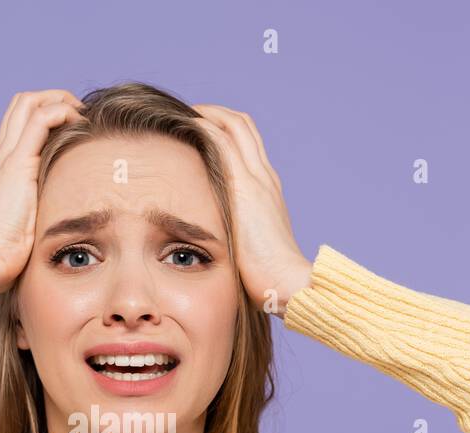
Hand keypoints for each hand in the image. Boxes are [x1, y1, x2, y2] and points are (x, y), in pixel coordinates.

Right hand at [0, 90, 84, 298]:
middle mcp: (0, 155)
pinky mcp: (17, 164)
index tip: (75, 129)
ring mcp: (6, 156)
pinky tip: (80, 128)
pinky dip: (62, 113)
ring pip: (29, 102)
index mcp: (1, 168)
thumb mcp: (26, 225)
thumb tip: (63, 220)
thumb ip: (39, 212)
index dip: (48, 114)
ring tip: (82, 118)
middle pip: (22, 103)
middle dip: (56, 99)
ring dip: (60, 101)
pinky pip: (41, 119)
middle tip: (81, 117)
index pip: (20, 122)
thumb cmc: (3, 254)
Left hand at [190, 104, 313, 315]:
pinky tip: (186, 124)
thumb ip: (235, 238)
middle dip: (215, 114)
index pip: (248, 146)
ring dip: (208, 113)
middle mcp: (265, 178)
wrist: (286, 282)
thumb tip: (213, 249)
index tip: (199, 131)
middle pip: (243, 126)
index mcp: (267, 191)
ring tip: (183, 113)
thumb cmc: (267, 278)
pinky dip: (205, 127)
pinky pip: (223, 142)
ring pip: (235, 126)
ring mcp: (257, 179)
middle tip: (187, 114)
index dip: (225, 130)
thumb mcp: (249, 249)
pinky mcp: (244, 187)